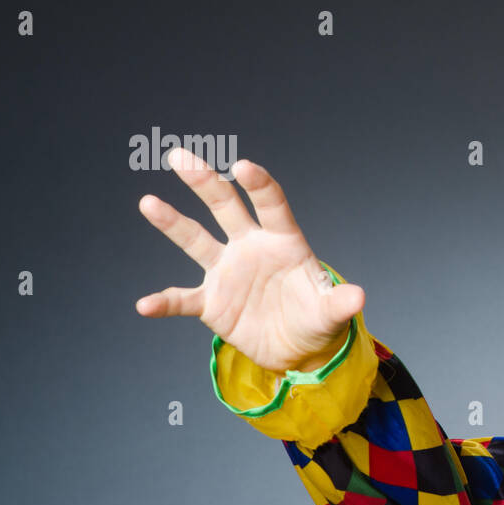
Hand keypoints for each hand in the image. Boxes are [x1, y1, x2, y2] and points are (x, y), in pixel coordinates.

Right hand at [135, 148, 364, 373]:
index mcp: (283, 241)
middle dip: (205, 181)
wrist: (298, 348)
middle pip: (225, 207)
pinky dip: (164, 302)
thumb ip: (339, 303)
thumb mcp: (331, 313)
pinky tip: (145, 305)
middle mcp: (250, 247)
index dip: (259, 185)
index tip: (244, 167)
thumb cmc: (316, 318)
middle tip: (180, 156)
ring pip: (196, 240)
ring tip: (149, 202)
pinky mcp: (211, 302)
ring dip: (172, 223)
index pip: (271, 205)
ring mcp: (227, 272)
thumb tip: (358, 297)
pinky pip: (183, 299)